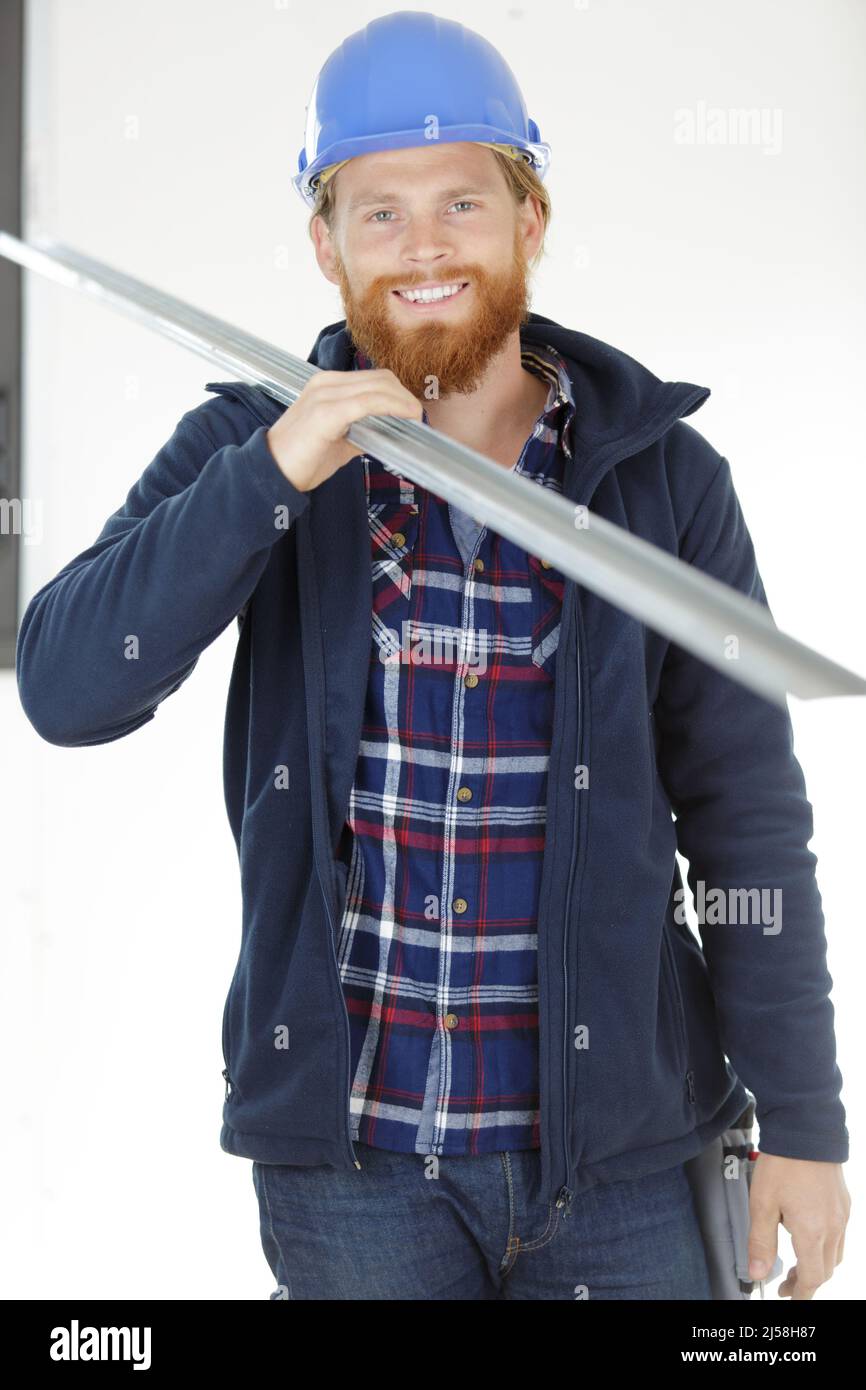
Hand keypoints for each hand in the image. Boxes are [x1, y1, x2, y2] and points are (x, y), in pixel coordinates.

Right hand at [265, 368, 423, 492]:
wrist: (271, 473)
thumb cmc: (302, 460)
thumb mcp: (338, 440)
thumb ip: (361, 431)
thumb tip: (387, 432)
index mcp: (327, 385)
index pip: (373, 379)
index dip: (399, 393)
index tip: (413, 411)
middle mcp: (325, 383)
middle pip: (380, 379)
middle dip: (404, 396)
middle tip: (417, 417)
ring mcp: (324, 396)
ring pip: (377, 387)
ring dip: (402, 402)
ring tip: (415, 419)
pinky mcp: (325, 413)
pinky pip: (367, 403)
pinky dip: (391, 408)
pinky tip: (404, 419)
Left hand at [747, 1151, 849, 1298]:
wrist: (806, 1129)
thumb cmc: (783, 1164)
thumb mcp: (762, 1203)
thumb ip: (760, 1241)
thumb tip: (757, 1273)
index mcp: (813, 1233)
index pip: (811, 1278)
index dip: (798, 1292)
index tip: (785, 1295)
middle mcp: (833, 1227)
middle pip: (825, 1270)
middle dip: (806, 1281)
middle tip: (785, 1282)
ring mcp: (842, 1214)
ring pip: (835, 1254)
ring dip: (817, 1264)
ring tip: (796, 1261)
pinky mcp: (844, 1202)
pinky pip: (839, 1234)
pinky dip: (825, 1245)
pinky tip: (808, 1233)